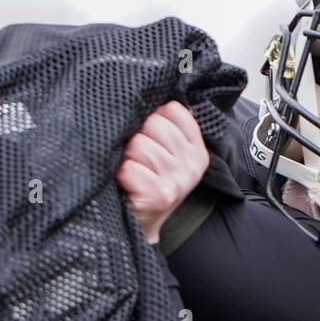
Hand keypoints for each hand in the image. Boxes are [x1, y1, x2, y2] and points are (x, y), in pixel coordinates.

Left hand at [115, 100, 209, 244]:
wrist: (141, 226)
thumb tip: (159, 95)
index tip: (151, 140)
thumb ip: (168, 127)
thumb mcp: (166, 155)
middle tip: (139, 162)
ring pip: (140, 144)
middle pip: (153, 123)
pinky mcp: (160, 195)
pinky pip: (130, 167)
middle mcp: (192, 166)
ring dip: (128, 159)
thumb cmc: (147, 183)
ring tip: (133, 174)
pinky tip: (129, 187)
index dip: (152, 120)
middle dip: (137, 139)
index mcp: (197, 151)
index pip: (172, 110)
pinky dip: (122, 176)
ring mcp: (178, 181)